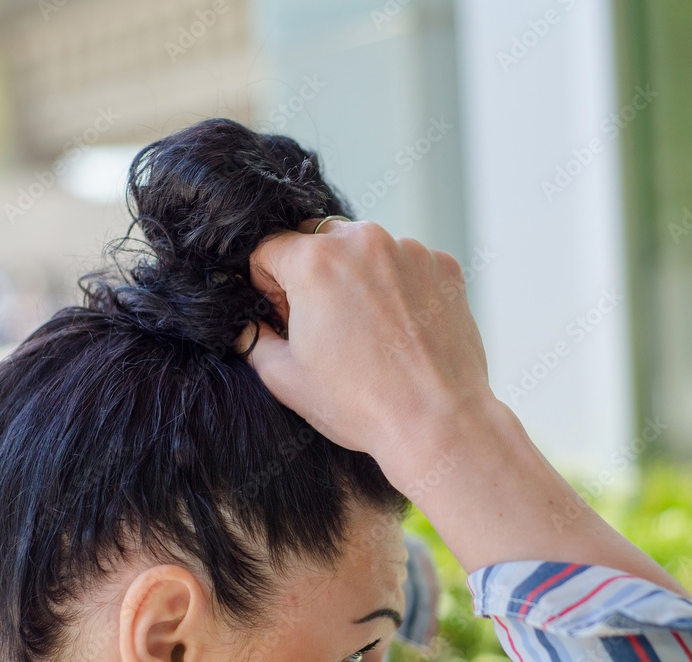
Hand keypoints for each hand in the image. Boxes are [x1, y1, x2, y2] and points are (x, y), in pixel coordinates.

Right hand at [235, 218, 490, 473]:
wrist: (437, 422)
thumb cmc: (359, 404)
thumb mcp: (284, 378)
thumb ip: (253, 340)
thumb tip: (248, 326)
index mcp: (314, 261)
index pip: (268, 247)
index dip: (265, 284)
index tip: (282, 315)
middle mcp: (362, 240)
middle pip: (317, 239)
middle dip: (310, 273)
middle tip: (323, 322)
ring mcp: (408, 250)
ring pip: (364, 249)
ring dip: (356, 276)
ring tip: (367, 330)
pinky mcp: (443, 266)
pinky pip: (405, 263)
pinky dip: (397, 285)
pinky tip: (399, 328)